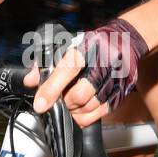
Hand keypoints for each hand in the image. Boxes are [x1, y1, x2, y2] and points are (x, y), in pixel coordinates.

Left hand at [24, 19, 147, 128]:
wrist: (127, 40)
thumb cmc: (94, 43)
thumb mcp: (68, 44)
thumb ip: (46, 62)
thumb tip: (30, 81)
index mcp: (88, 47)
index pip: (67, 69)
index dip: (52, 89)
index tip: (40, 104)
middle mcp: (105, 63)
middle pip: (80, 94)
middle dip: (65, 102)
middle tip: (59, 100)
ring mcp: (116, 79)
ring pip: (90, 106)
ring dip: (75, 111)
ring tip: (70, 104)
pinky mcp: (123, 92)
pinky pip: (102, 113)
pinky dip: (87, 117)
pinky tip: (81, 111)